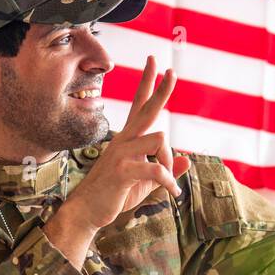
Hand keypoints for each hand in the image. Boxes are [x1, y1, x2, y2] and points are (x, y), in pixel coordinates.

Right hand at [62, 56, 189, 232]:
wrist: (87, 212)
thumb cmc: (114, 195)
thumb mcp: (145, 181)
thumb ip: (165, 170)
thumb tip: (187, 160)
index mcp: (128, 139)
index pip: (139, 105)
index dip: (148, 83)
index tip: (155, 62)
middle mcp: (124, 140)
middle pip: (146, 109)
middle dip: (161, 90)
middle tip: (172, 71)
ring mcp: (121, 154)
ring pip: (159, 138)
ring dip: (169, 162)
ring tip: (169, 182)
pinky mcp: (122, 171)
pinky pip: (157, 169)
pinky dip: (169, 182)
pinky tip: (173, 192)